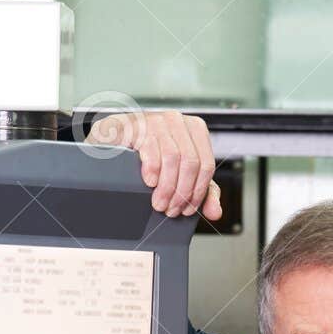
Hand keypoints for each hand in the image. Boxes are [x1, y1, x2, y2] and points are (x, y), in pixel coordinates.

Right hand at [85, 109, 221, 219]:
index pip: (207, 164)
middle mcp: (179, 121)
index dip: (198, 192)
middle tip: (171, 210)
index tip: (187, 209)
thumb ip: (202, 191)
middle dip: (181, 193)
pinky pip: (152, 151)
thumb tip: (215, 212)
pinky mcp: (139, 125)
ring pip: (173, 159)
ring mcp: (159, 121)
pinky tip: (150, 183)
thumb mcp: (180, 171)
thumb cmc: (151, 152)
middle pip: (191, 163)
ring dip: (167, 188)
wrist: (117, 137)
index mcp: (196, 130)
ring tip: (159, 204)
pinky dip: (153, 171)